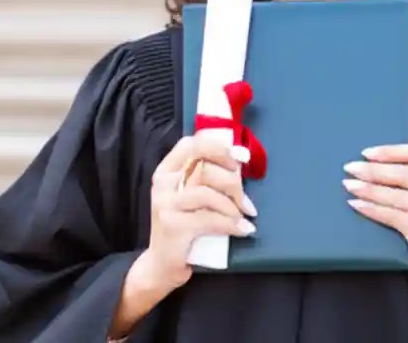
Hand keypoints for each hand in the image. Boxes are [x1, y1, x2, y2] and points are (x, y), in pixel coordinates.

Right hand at [141, 133, 257, 291]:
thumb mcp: (193, 196)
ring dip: (233, 206)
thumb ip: (210, 176)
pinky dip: (231, 224)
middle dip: (232, 183)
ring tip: (243, 217)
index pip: (192, 144)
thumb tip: (242, 159)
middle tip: (244, 201)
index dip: (219, 149)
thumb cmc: (185, 224)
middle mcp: (163, 183)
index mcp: (168, 169)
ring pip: (208, 193)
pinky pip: (209, 219)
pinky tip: (242, 229)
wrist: (162, 264)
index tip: (238, 162)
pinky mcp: (172, 226)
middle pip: (205, 168)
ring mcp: (165, 204)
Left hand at [344, 144, 407, 311]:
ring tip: (348, 185)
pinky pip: (393, 216)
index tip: (366, 153)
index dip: (390, 151)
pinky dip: (372, 209)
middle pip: (404, 173)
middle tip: (349, 168)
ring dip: (369, 189)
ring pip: (396, 195)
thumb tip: (370, 163)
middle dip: (374, 170)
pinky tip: (357, 204)